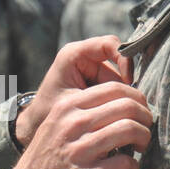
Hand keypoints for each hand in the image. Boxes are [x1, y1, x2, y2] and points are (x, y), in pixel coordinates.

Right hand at [13, 80, 152, 168]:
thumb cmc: (49, 157)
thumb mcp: (57, 123)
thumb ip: (84, 111)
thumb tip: (123, 104)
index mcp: (68, 107)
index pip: (114, 88)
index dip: (136, 98)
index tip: (140, 110)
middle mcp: (74, 124)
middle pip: (127, 106)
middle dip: (145, 117)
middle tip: (145, 128)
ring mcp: (81, 149)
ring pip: (130, 130)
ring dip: (143, 138)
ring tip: (139, 147)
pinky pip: (125, 162)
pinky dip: (132, 167)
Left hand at [16, 37, 133, 147]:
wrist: (37, 124)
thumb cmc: (49, 111)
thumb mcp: (72, 103)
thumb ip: (98, 97)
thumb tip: (130, 98)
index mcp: (74, 54)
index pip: (109, 44)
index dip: (124, 59)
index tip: (128, 81)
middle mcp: (85, 57)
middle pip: (119, 66)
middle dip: (126, 87)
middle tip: (132, 108)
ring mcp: (92, 70)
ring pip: (120, 81)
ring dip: (123, 98)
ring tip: (121, 116)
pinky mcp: (96, 83)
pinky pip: (116, 90)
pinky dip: (118, 103)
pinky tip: (116, 116)